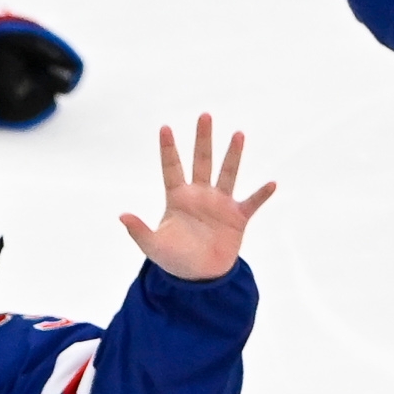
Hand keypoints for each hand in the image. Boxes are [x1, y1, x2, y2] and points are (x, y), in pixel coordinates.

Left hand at [126, 119, 274, 284]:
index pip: (172, 168)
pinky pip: (252, 202)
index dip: (168, 149)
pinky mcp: (237, 218)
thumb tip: (122, 215)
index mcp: (178, 198)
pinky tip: (271, 184)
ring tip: (238, 134)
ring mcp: (220, 204)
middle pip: (202, 161)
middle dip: (203, 139)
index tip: (164, 127)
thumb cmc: (175, 259)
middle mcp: (201, 195)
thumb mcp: (153, 246)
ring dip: (233, 155)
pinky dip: (261, 195)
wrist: (200, 278)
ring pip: (228, 173)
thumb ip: (139, 230)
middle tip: (204, 115)